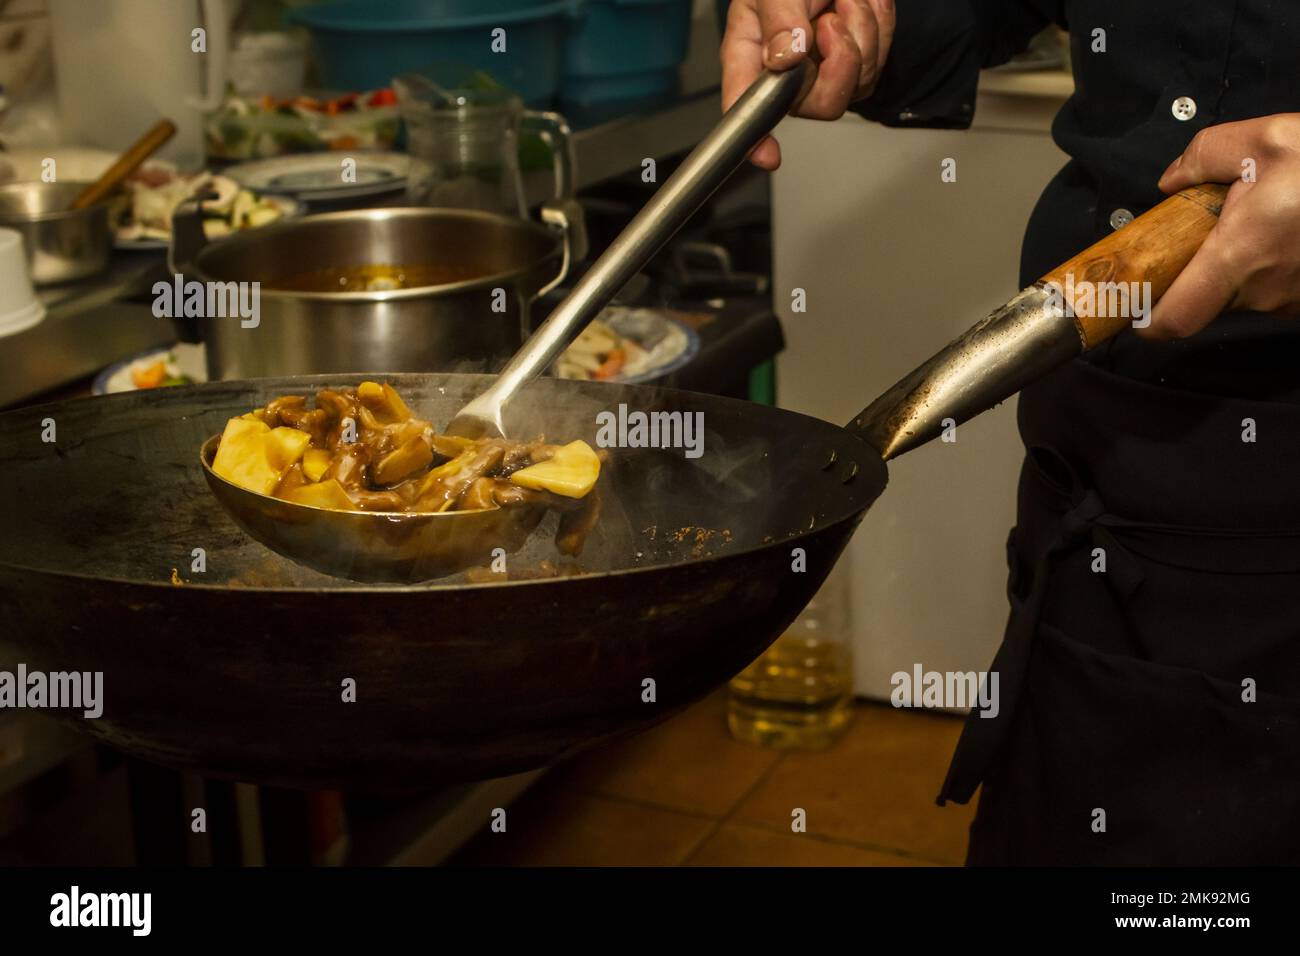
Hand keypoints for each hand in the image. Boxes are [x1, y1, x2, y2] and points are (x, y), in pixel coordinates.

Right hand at [720, 0, 894, 169]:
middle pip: (820, 105)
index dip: (756, 138)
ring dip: (861, 29)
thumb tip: (784, 58)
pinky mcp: (854, 72)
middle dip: (841, 59)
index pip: (747, 108)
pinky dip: (877, 26)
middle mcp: (785, 79)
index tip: (767, 156)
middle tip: (830, 21)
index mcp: (751, 58)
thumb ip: (778, 18)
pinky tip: (857, 4)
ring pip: (856, 83)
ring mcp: (822, 79)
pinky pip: (877, 64)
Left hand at [1147, 114, 1299, 338]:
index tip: (1133, 308)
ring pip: (1242, 293)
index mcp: (1239, 256)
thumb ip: (1205, 155)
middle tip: (1201, 232)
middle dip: (1195, 272)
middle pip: (1204, 300)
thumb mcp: (1266, 138)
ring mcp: (1293, 301)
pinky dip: (1270, 265)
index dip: (1148, 322)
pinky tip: (1286, 231)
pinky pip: (1275, 288)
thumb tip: (1170, 180)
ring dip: (1237, 265)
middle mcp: (1263, 291)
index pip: (1176, 319)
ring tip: (1260, 220)